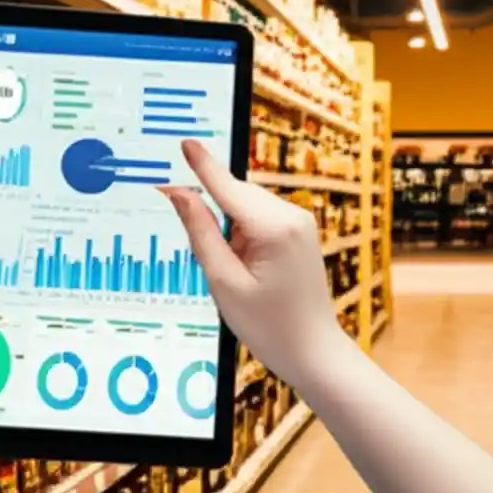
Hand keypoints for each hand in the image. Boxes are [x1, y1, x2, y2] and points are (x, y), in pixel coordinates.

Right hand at [164, 140, 348, 386]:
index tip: (185, 142)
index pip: (227, 187)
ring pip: (246, 209)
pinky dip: (244, 237)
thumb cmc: (268, 325)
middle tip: (221, 266)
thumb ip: (200, 232)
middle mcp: (292, 216)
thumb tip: (180, 193)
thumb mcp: (224, 281)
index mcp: (275, 227)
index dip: (202, 166)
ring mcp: (300, 222)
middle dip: (216, 217)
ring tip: (244, 279)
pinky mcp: (300, 232)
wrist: (312, 350)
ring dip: (230, 232)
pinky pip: (259, 220)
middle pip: (236, 197)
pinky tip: (251, 272)